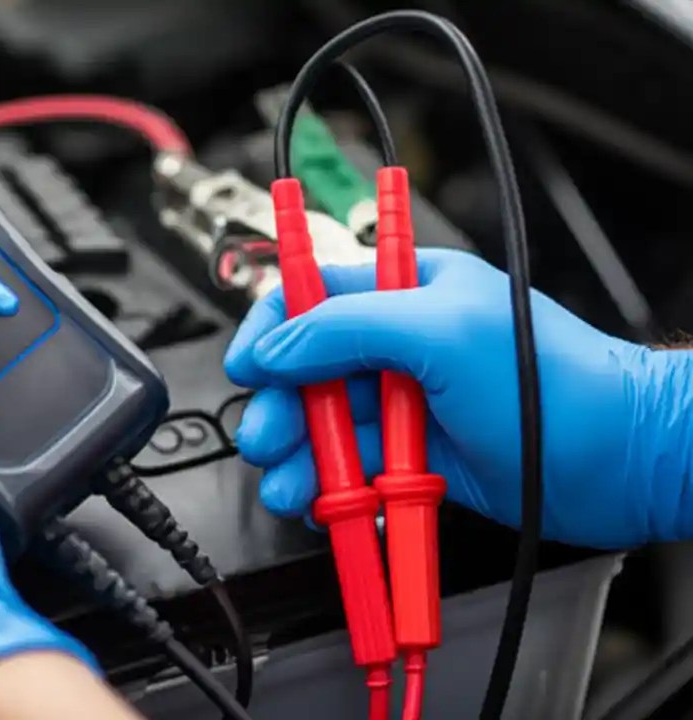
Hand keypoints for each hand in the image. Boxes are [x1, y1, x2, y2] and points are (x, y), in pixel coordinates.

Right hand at [224, 248, 692, 548]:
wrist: (617, 463)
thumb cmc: (554, 383)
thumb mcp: (440, 332)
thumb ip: (346, 328)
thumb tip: (277, 343)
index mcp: (405, 292)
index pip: (313, 294)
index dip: (271, 327)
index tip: (249, 364)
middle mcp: (399, 346)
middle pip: (306, 371)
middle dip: (280, 407)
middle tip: (269, 438)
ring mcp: (405, 406)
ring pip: (325, 429)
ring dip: (299, 459)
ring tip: (292, 486)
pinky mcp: (415, 460)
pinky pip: (354, 473)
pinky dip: (330, 492)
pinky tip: (323, 503)